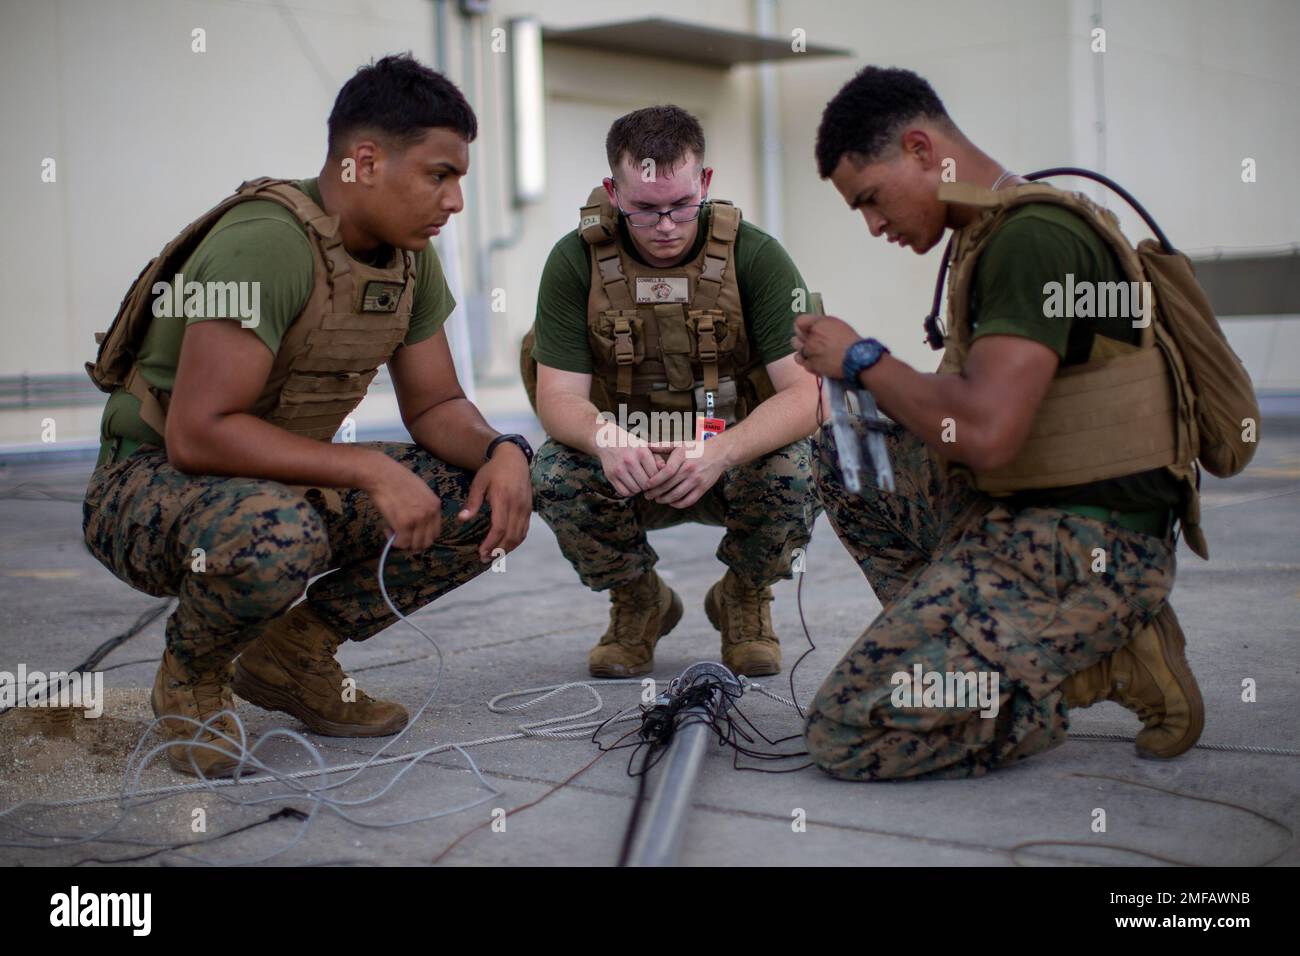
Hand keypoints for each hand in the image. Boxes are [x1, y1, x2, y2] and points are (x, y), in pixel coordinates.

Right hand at [362, 453, 443, 550]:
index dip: (422, 537)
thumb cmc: (396, 480)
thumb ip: (423, 507)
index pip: (436, 533)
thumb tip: (418, 524)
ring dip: (403, 542)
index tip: (411, 533)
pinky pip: (402, 543)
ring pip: (415, 546)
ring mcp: (418, 519)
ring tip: (392, 530)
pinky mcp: (404, 524)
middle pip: (427, 542)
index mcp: (436, 505)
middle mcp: (430, 513)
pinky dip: (393, 541)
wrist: (381, 474)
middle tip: (400, 534)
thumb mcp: (420, 491)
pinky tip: (387, 529)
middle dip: (413, 543)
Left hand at [460, 442, 532, 562]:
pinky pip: (524, 531)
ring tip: (494, 556)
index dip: (491, 543)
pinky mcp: (529, 510)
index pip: (499, 527)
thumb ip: (472, 502)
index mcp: (503, 498)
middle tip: (485, 559)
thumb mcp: (479, 483)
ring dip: (507, 549)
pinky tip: (505, 546)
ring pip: (519, 535)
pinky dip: (516, 542)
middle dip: (498, 550)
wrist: (514, 458)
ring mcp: (525, 508)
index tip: (481, 552)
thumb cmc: (493, 470)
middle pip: (511, 536)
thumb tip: (463, 519)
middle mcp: (517, 505)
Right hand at [595, 432, 665, 496]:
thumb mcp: (646, 447)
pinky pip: (624, 492)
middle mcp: (630, 460)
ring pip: (635, 490)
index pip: (655, 475)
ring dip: (639, 489)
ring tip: (639, 482)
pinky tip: (631, 484)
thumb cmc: (632, 445)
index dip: (658, 479)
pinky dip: (629, 491)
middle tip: (648, 482)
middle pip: (646, 484)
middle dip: (648, 485)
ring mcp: (619, 469)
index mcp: (642, 452)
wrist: (608, 440)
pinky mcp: (610, 475)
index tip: (656, 478)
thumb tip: (665, 468)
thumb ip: (657, 457)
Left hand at [642, 437, 726, 508]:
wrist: (719, 453)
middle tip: (647, 495)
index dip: (655, 480)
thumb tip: (646, 446)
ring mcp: (697, 479)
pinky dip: (678, 504)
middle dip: (655, 493)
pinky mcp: (703, 488)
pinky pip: (689, 500)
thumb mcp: (680, 444)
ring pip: (677, 495)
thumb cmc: (696, 448)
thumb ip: (662, 446)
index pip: (666, 472)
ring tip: (657, 500)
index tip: (646, 485)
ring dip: (665, 500)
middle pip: (669, 485)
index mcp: (682, 456)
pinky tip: (672, 502)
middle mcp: (689, 468)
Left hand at [792, 313, 860, 380]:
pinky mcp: (811, 365)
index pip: (800, 321)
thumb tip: (815, 326)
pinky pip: (802, 363)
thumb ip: (823, 324)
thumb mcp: (838, 324)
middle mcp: (811, 337)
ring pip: (798, 350)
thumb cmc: (852, 341)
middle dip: (801, 338)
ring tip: (811, 352)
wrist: (857, 358)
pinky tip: (814, 361)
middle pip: (797, 336)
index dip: (802, 325)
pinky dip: (807, 362)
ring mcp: (810, 352)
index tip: (805, 329)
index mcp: (819, 324)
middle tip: (810, 341)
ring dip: (802, 350)